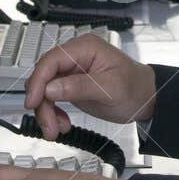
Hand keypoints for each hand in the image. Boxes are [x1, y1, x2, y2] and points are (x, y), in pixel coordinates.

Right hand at [23, 32, 156, 137]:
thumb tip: (50, 89)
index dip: (38, 81)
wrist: (145, 99)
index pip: (51, 61)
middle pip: (44, 77)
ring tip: (56, 130)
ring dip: (46, 112)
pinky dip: (53, 113)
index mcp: (85, 48)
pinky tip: (61, 124)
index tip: (32, 102)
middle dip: (42, 103)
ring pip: (45, 90)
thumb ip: (80, 87)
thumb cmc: (135, 88)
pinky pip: (52, 98)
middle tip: (49, 126)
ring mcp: (71, 71)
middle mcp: (75, 56)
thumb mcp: (110, 89)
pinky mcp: (70, 85)